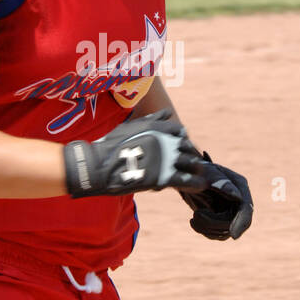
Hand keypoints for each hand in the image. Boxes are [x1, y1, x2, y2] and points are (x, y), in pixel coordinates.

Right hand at [64, 109, 207, 197]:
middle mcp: (165, 142)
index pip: (180, 131)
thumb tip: (168, 113)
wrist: (100, 166)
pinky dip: (195, 184)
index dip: (182, 140)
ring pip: (191, 164)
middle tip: (191, 163)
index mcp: (157, 128)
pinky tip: (200, 186)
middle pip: (187, 147)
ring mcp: (166, 159)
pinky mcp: (164, 177)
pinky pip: (186, 181)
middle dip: (190, 155)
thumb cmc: (111, 145)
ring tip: (198, 175)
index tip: (181, 147)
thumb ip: (152, 120)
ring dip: (196, 169)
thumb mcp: (131, 126)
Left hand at [179, 151, 253, 239]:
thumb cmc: (197, 170)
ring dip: (207, 228)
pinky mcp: (221, 220)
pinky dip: (203, 230)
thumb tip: (238, 197)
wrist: (187, 175)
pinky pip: (216, 234)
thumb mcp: (208, 173)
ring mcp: (231, 211)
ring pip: (225, 232)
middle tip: (195, 215)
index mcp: (239, 185)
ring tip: (193, 217)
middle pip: (234, 223)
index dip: (242, 222)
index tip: (234, 236)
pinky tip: (193, 221)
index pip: (246, 208)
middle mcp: (239, 200)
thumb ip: (223, 183)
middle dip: (214, 223)